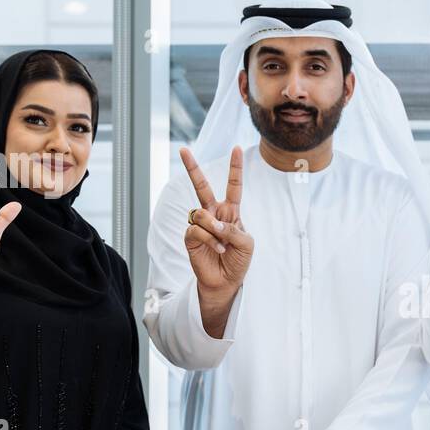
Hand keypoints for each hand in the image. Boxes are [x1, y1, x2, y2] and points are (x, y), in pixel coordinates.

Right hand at [181, 146, 254, 296]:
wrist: (226, 281)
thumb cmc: (239, 260)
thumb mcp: (247, 243)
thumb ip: (233, 229)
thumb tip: (212, 222)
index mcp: (231, 212)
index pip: (233, 186)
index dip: (235, 168)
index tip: (236, 149)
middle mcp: (214, 214)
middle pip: (201, 186)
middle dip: (192, 168)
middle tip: (183, 149)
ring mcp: (201, 224)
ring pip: (200, 213)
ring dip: (214, 229)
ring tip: (223, 244)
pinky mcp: (190, 236)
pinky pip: (197, 229)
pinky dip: (210, 239)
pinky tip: (217, 249)